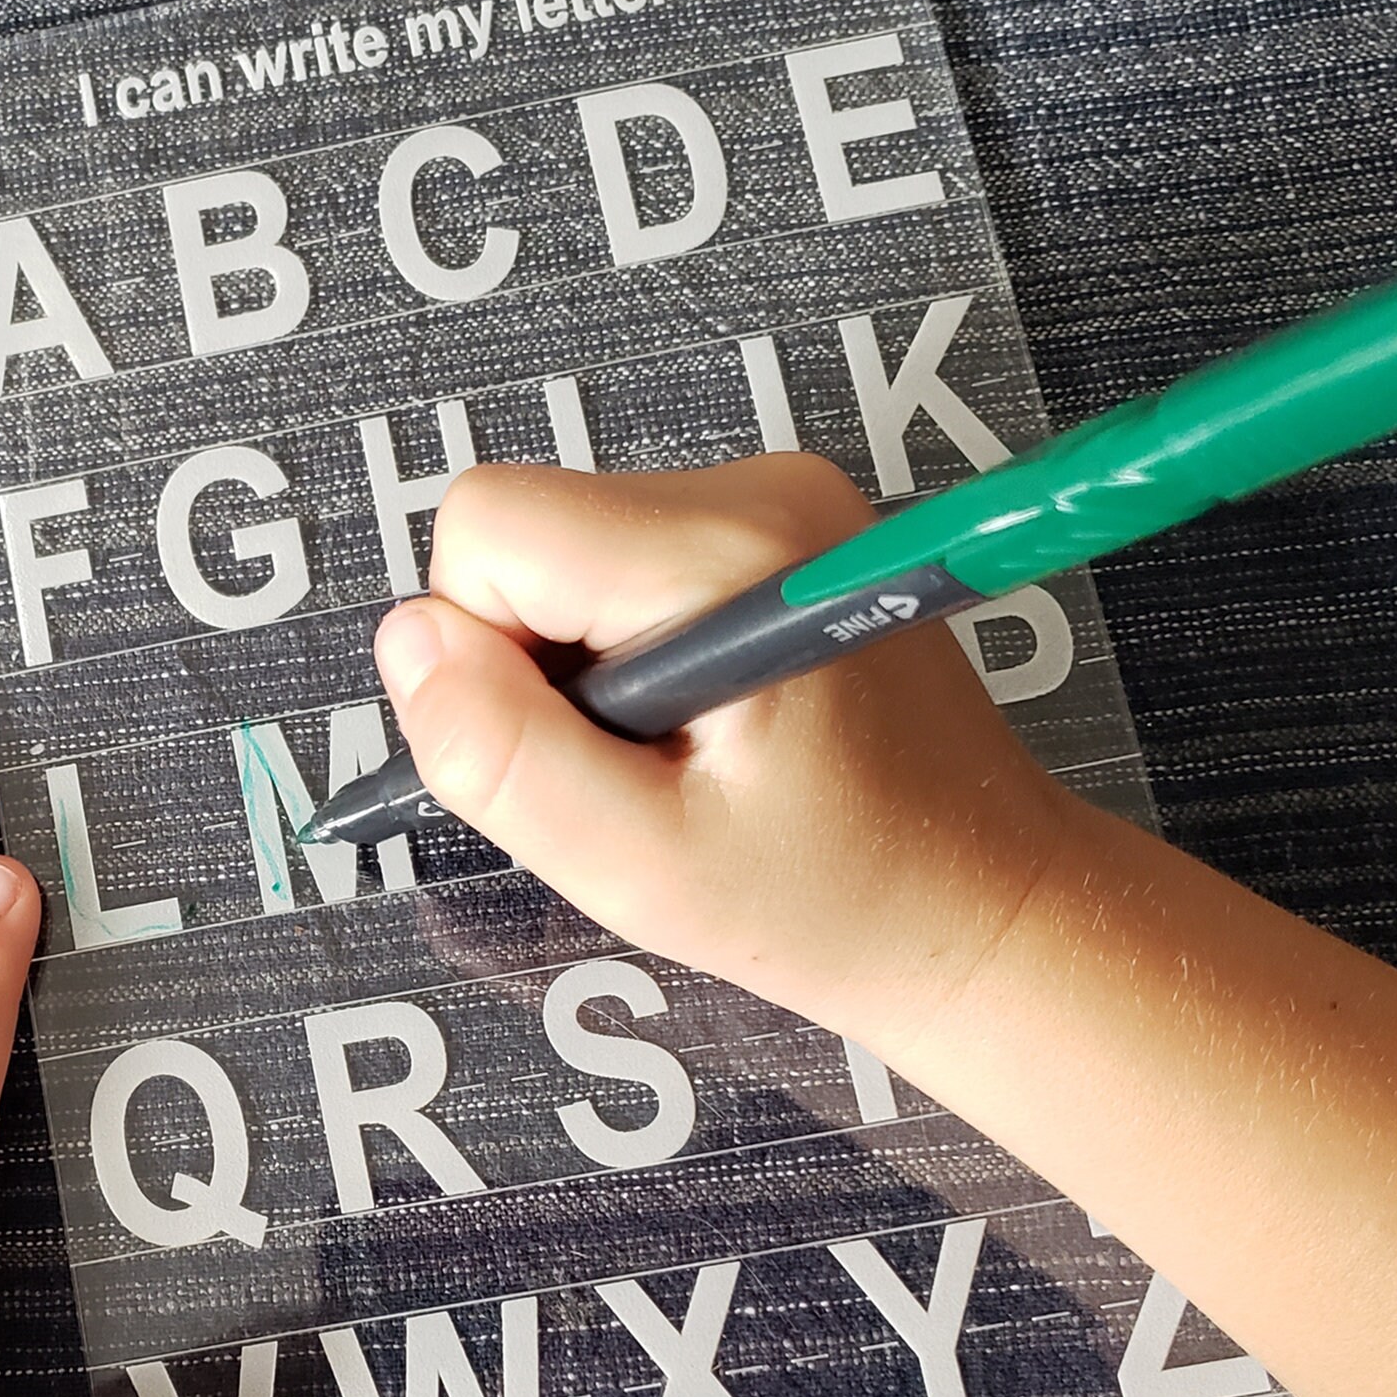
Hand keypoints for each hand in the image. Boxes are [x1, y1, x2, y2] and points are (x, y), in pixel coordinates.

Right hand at [377, 455, 1084, 1054]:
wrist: (988, 909)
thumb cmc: (837, 901)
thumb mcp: (641, 866)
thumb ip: (502, 756)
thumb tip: (408, 641)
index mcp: (723, 553)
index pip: (487, 525)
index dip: (488, 651)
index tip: (581, 747)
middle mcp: (755, 488)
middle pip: (525, 532)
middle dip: (541, 661)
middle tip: (645, 771)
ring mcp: (776, 497)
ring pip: (568, 552)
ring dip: (589, 664)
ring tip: (690, 760)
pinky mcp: (783, 525)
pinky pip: (624, 564)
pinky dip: (634, 651)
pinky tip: (714, 730)